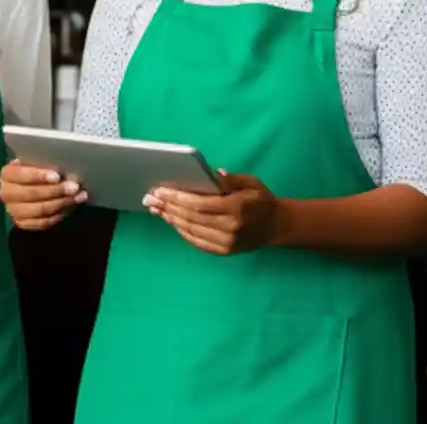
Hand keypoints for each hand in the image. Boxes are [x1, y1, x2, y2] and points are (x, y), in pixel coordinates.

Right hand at [0, 159, 86, 230]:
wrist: (30, 185)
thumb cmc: (37, 169)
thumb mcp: (37, 162)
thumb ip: (45, 164)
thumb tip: (64, 167)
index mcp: (7, 174)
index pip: (20, 175)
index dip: (38, 176)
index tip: (57, 176)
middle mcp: (6, 193)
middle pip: (31, 194)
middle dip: (55, 191)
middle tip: (74, 187)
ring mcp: (13, 211)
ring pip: (39, 210)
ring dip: (61, 203)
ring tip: (78, 196)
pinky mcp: (23, 223)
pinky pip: (43, 222)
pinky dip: (59, 215)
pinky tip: (72, 206)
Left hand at [144, 170, 282, 254]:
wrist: (276, 226)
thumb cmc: (262, 200)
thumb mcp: (252, 183)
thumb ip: (232, 179)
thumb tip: (213, 174)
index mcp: (237, 208)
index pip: (200, 204)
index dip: (178, 198)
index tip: (161, 190)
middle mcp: (230, 228)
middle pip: (191, 218)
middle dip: (168, 207)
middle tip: (150, 198)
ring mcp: (226, 243)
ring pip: (191, 230)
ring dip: (170, 219)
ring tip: (156, 209)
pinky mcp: (223, 252)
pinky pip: (196, 241)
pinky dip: (181, 231)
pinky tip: (171, 221)